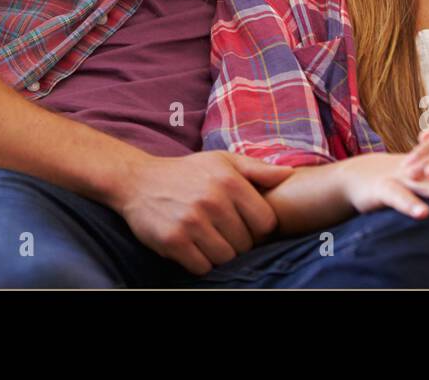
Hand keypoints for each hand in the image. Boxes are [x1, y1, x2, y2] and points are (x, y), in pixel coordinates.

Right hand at [107, 151, 292, 275]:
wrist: (138, 181)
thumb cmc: (187, 172)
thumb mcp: (222, 161)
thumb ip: (257, 170)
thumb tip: (290, 174)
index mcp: (229, 181)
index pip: (266, 222)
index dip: (258, 227)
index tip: (244, 222)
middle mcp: (212, 200)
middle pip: (246, 244)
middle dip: (237, 241)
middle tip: (221, 229)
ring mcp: (191, 222)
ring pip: (226, 257)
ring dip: (218, 253)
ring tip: (207, 237)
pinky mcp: (173, 241)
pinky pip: (202, 267)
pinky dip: (200, 261)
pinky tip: (192, 245)